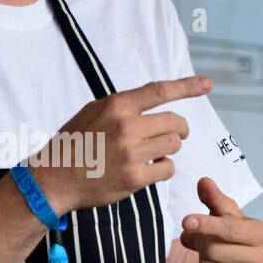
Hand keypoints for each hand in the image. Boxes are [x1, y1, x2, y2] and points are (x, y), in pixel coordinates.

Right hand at [27, 76, 211, 213]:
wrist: (54, 178)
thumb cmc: (75, 143)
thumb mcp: (94, 111)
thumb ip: (123, 105)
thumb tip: (154, 98)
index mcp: (117, 106)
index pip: (161, 90)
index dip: (188, 86)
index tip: (207, 84)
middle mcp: (127, 127)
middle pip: (175, 122)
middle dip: (180, 128)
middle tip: (176, 133)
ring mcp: (132, 154)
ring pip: (173, 145)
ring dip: (168, 148)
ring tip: (152, 152)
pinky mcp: (135, 178)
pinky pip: (167, 168)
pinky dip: (163, 168)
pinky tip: (148, 168)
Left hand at [179, 177, 262, 262]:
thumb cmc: (236, 241)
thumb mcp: (229, 218)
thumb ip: (216, 200)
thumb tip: (203, 181)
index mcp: (261, 234)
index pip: (229, 229)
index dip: (206, 225)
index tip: (185, 221)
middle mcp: (262, 260)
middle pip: (214, 250)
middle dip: (197, 243)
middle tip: (190, 238)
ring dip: (200, 262)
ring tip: (208, 257)